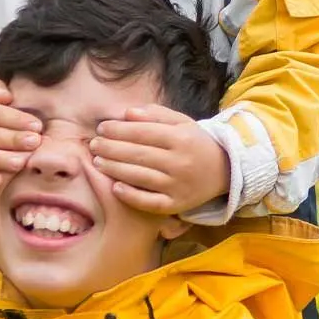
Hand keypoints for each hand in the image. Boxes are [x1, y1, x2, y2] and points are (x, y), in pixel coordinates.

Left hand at [90, 105, 229, 213]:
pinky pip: (150, 203)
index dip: (119, 130)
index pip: (143, 132)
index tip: (102, 127)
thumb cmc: (195, 142)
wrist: (224, 170)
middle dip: (111, 148)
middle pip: (138, 154)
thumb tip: (127, 113)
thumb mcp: (181, 122)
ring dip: (114, 169)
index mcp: (181, 138)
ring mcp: (178, 186)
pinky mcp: (177, 205)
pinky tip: (115, 187)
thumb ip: (155, 114)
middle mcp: (180, 162)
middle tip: (93, 144)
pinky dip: (131, 196)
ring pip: (140, 177)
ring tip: (97, 161)